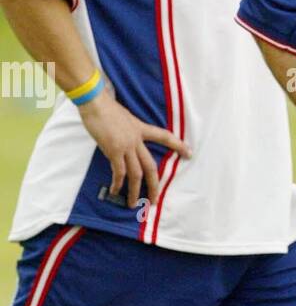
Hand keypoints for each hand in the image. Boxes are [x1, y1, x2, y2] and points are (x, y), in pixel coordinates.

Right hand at [79, 89, 190, 207]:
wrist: (95, 102)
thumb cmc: (105, 107)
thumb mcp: (124, 117)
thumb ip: (127, 129)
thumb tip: (124, 139)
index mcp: (141, 128)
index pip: (164, 136)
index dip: (177, 145)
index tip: (190, 153)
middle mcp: (137, 139)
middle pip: (151, 166)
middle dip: (154, 185)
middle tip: (155, 200)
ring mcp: (126, 146)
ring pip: (136, 174)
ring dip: (135, 191)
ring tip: (133, 203)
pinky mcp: (114, 150)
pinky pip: (119, 172)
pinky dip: (118, 183)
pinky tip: (115, 191)